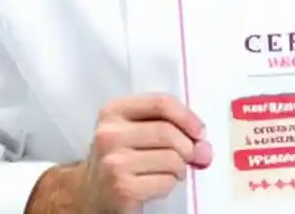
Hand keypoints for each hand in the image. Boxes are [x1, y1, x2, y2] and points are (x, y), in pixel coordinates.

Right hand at [79, 94, 212, 212]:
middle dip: (188, 147)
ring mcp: (114, 162)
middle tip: (191, 156)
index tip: (199, 132)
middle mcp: (110, 134)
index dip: (188, 117)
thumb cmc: (120, 157)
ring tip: (170, 171)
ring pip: (172, 159)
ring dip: (180, 168)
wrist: (90, 192)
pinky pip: (165, 182)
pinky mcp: (122, 188)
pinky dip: (169, 184)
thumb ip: (169, 128)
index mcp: (114, 110)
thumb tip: (204, 147)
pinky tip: (156, 183)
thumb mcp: (135, 131)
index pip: (161, 103)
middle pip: (168, 132)